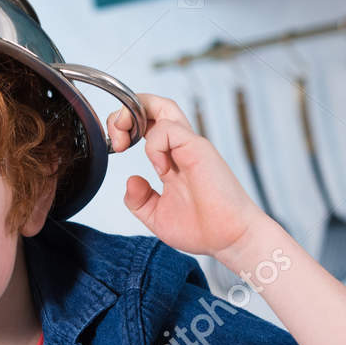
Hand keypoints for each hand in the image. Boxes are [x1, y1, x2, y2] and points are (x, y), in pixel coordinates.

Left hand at [108, 93, 266, 258]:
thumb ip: (139, 201)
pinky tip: (161, 169)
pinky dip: (154, 146)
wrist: (229, 239)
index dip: (124, 127)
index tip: (116, 150)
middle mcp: (180, 147)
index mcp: (171, 158)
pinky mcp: (197, 149)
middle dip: (123, 112)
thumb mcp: (157, 217)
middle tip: (116, 141)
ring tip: (126, 142)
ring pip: (161, 106)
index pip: (145, 123)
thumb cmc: (203, 229)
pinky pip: (168, 129)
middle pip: (151, 105)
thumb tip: (131, 181)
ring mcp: (189, 146)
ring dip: (134, 116)